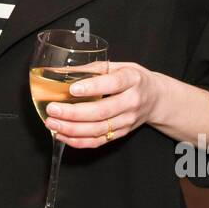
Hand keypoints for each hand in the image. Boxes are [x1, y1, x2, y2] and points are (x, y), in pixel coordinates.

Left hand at [42, 61, 162, 148]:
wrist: (156, 98)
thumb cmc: (133, 79)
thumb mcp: (118, 66)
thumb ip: (92, 68)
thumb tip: (59, 71)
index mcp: (131, 79)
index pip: (112, 84)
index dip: (92, 88)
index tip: (72, 89)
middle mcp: (131, 102)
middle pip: (102, 111)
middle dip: (74, 113)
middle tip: (52, 109)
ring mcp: (127, 121)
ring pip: (98, 129)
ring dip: (72, 129)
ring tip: (52, 123)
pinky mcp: (121, 133)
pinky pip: (98, 141)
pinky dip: (78, 141)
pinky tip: (61, 135)